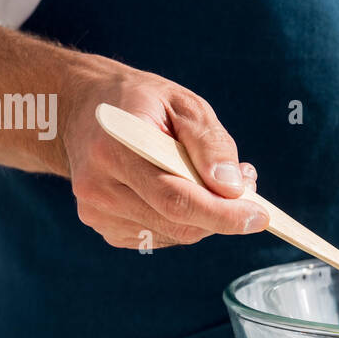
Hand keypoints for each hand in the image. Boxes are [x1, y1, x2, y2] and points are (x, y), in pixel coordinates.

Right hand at [57, 56, 267, 248]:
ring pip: (174, 233)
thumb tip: (233, 188)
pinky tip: (181, 190)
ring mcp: (97, 212)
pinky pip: (160, 235)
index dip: (222, 214)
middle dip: (222, 215)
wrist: (79, 110)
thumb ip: (210, 144)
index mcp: (114, 149)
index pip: (175, 199)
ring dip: (205, 217)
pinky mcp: (104, 226)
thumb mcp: (181, 104)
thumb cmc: (138, 102)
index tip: (259, 216)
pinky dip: (183, 220)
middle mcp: (97, 187)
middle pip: (177, 222)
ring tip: (212, 181)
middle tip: (248, 192)